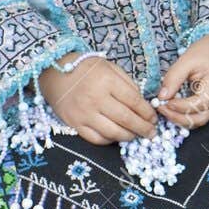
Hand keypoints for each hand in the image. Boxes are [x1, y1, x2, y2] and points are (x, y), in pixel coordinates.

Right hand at [39, 52, 158, 143]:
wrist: (54, 72)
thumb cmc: (87, 69)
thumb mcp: (110, 68)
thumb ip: (127, 85)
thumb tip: (143, 104)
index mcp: (107, 82)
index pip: (134, 102)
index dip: (147, 113)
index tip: (154, 118)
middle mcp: (95, 99)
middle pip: (126, 119)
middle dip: (143, 128)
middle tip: (152, 133)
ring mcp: (83, 113)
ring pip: (112, 133)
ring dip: (129, 137)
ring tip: (137, 135)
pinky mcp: (73, 123)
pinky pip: (96, 138)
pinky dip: (109, 140)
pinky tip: (117, 136)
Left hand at [156, 32, 208, 127]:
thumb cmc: (206, 51)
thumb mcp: (186, 60)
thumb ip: (173, 79)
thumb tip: (161, 97)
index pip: (199, 104)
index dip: (179, 107)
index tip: (162, 102)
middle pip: (201, 119)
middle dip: (178, 118)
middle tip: (161, 108)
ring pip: (200, 120)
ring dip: (180, 118)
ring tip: (165, 108)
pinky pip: (200, 115)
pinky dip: (185, 115)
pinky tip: (173, 107)